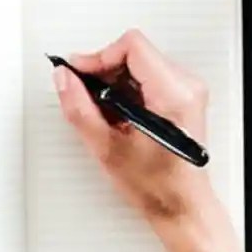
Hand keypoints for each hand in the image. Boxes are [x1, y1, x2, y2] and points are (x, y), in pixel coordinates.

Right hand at [52, 30, 219, 231]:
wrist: (181, 205)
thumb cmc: (157, 186)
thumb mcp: (106, 148)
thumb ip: (79, 107)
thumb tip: (65, 79)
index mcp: (172, 95)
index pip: (131, 47)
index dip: (98, 57)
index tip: (80, 73)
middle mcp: (186, 87)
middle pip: (134, 53)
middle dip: (103, 70)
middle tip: (85, 93)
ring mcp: (187, 91)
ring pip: (138, 63)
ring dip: (113, 81)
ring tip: (102, 110)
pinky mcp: (182, 97)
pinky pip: (147, 76)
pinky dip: (125, 89)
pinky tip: (117, 114)